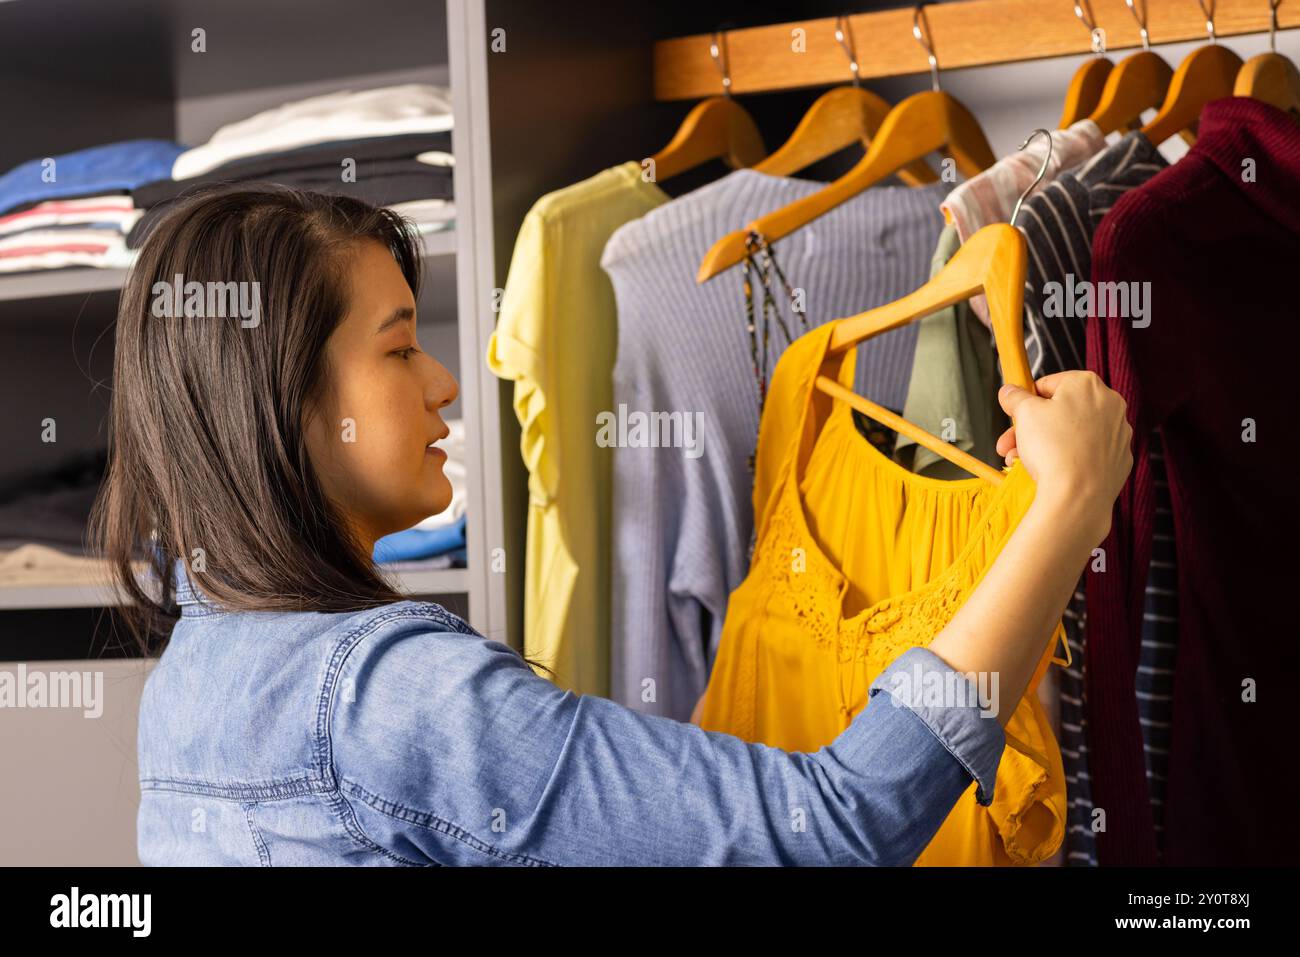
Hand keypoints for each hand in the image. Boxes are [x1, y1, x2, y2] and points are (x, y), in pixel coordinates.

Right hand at [995, 371, 1132, 538]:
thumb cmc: (1054, 449)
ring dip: (1044, 444)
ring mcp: (1118, 432)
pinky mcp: (1119, 458)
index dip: (1027, 401)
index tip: (1016, 415)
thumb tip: (1010, 392)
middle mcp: (1109, 403)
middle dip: (1030, 428)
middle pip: (1060, 411)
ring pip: (1072, 433)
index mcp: (1087, 384)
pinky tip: (1050, 470)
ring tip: (1022, 461)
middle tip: (1011, 442)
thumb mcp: (1023, 413)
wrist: (1077, 496)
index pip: (1049, 384)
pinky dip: (1068, 458)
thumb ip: (1015, 397)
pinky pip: (1087, 453)